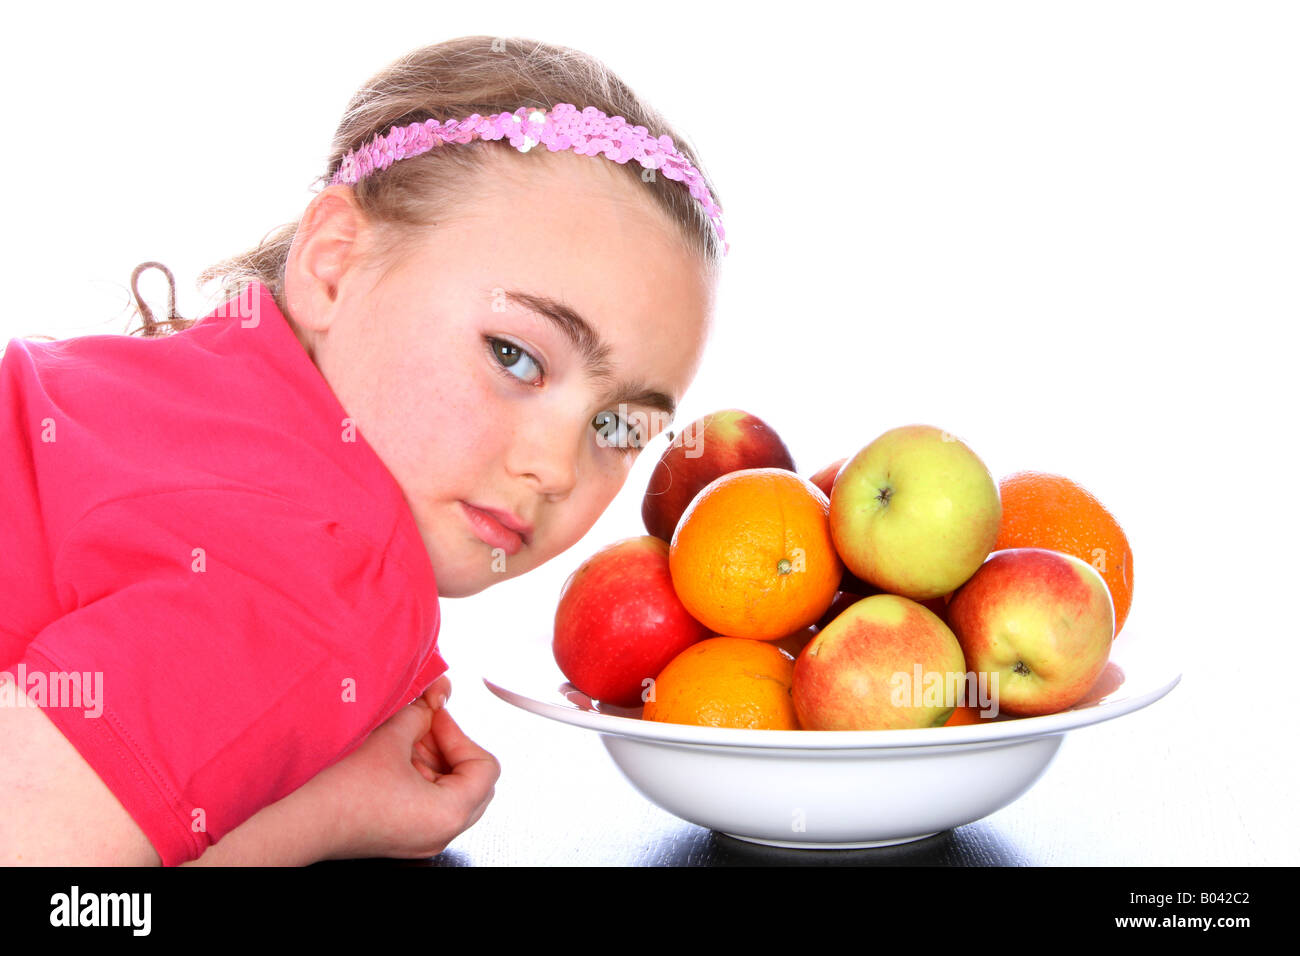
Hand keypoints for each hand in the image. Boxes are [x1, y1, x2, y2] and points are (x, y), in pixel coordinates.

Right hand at [316, 676, 500, 861]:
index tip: (436, 719)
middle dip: (451, 748)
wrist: (305, 824)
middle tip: (425, 728)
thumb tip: (435, 698)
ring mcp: (427, 838)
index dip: (460, 734)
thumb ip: (421, 714)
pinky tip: (395, 763)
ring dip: (435, 762)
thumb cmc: (342, 793)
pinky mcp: (410, 837)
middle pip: (475, 781)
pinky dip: (423, 779)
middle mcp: (444, 832)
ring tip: (405, 745)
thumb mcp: (390, 738)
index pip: (485, 767)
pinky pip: (433, 804)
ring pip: (454, 792)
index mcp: (450, 813)